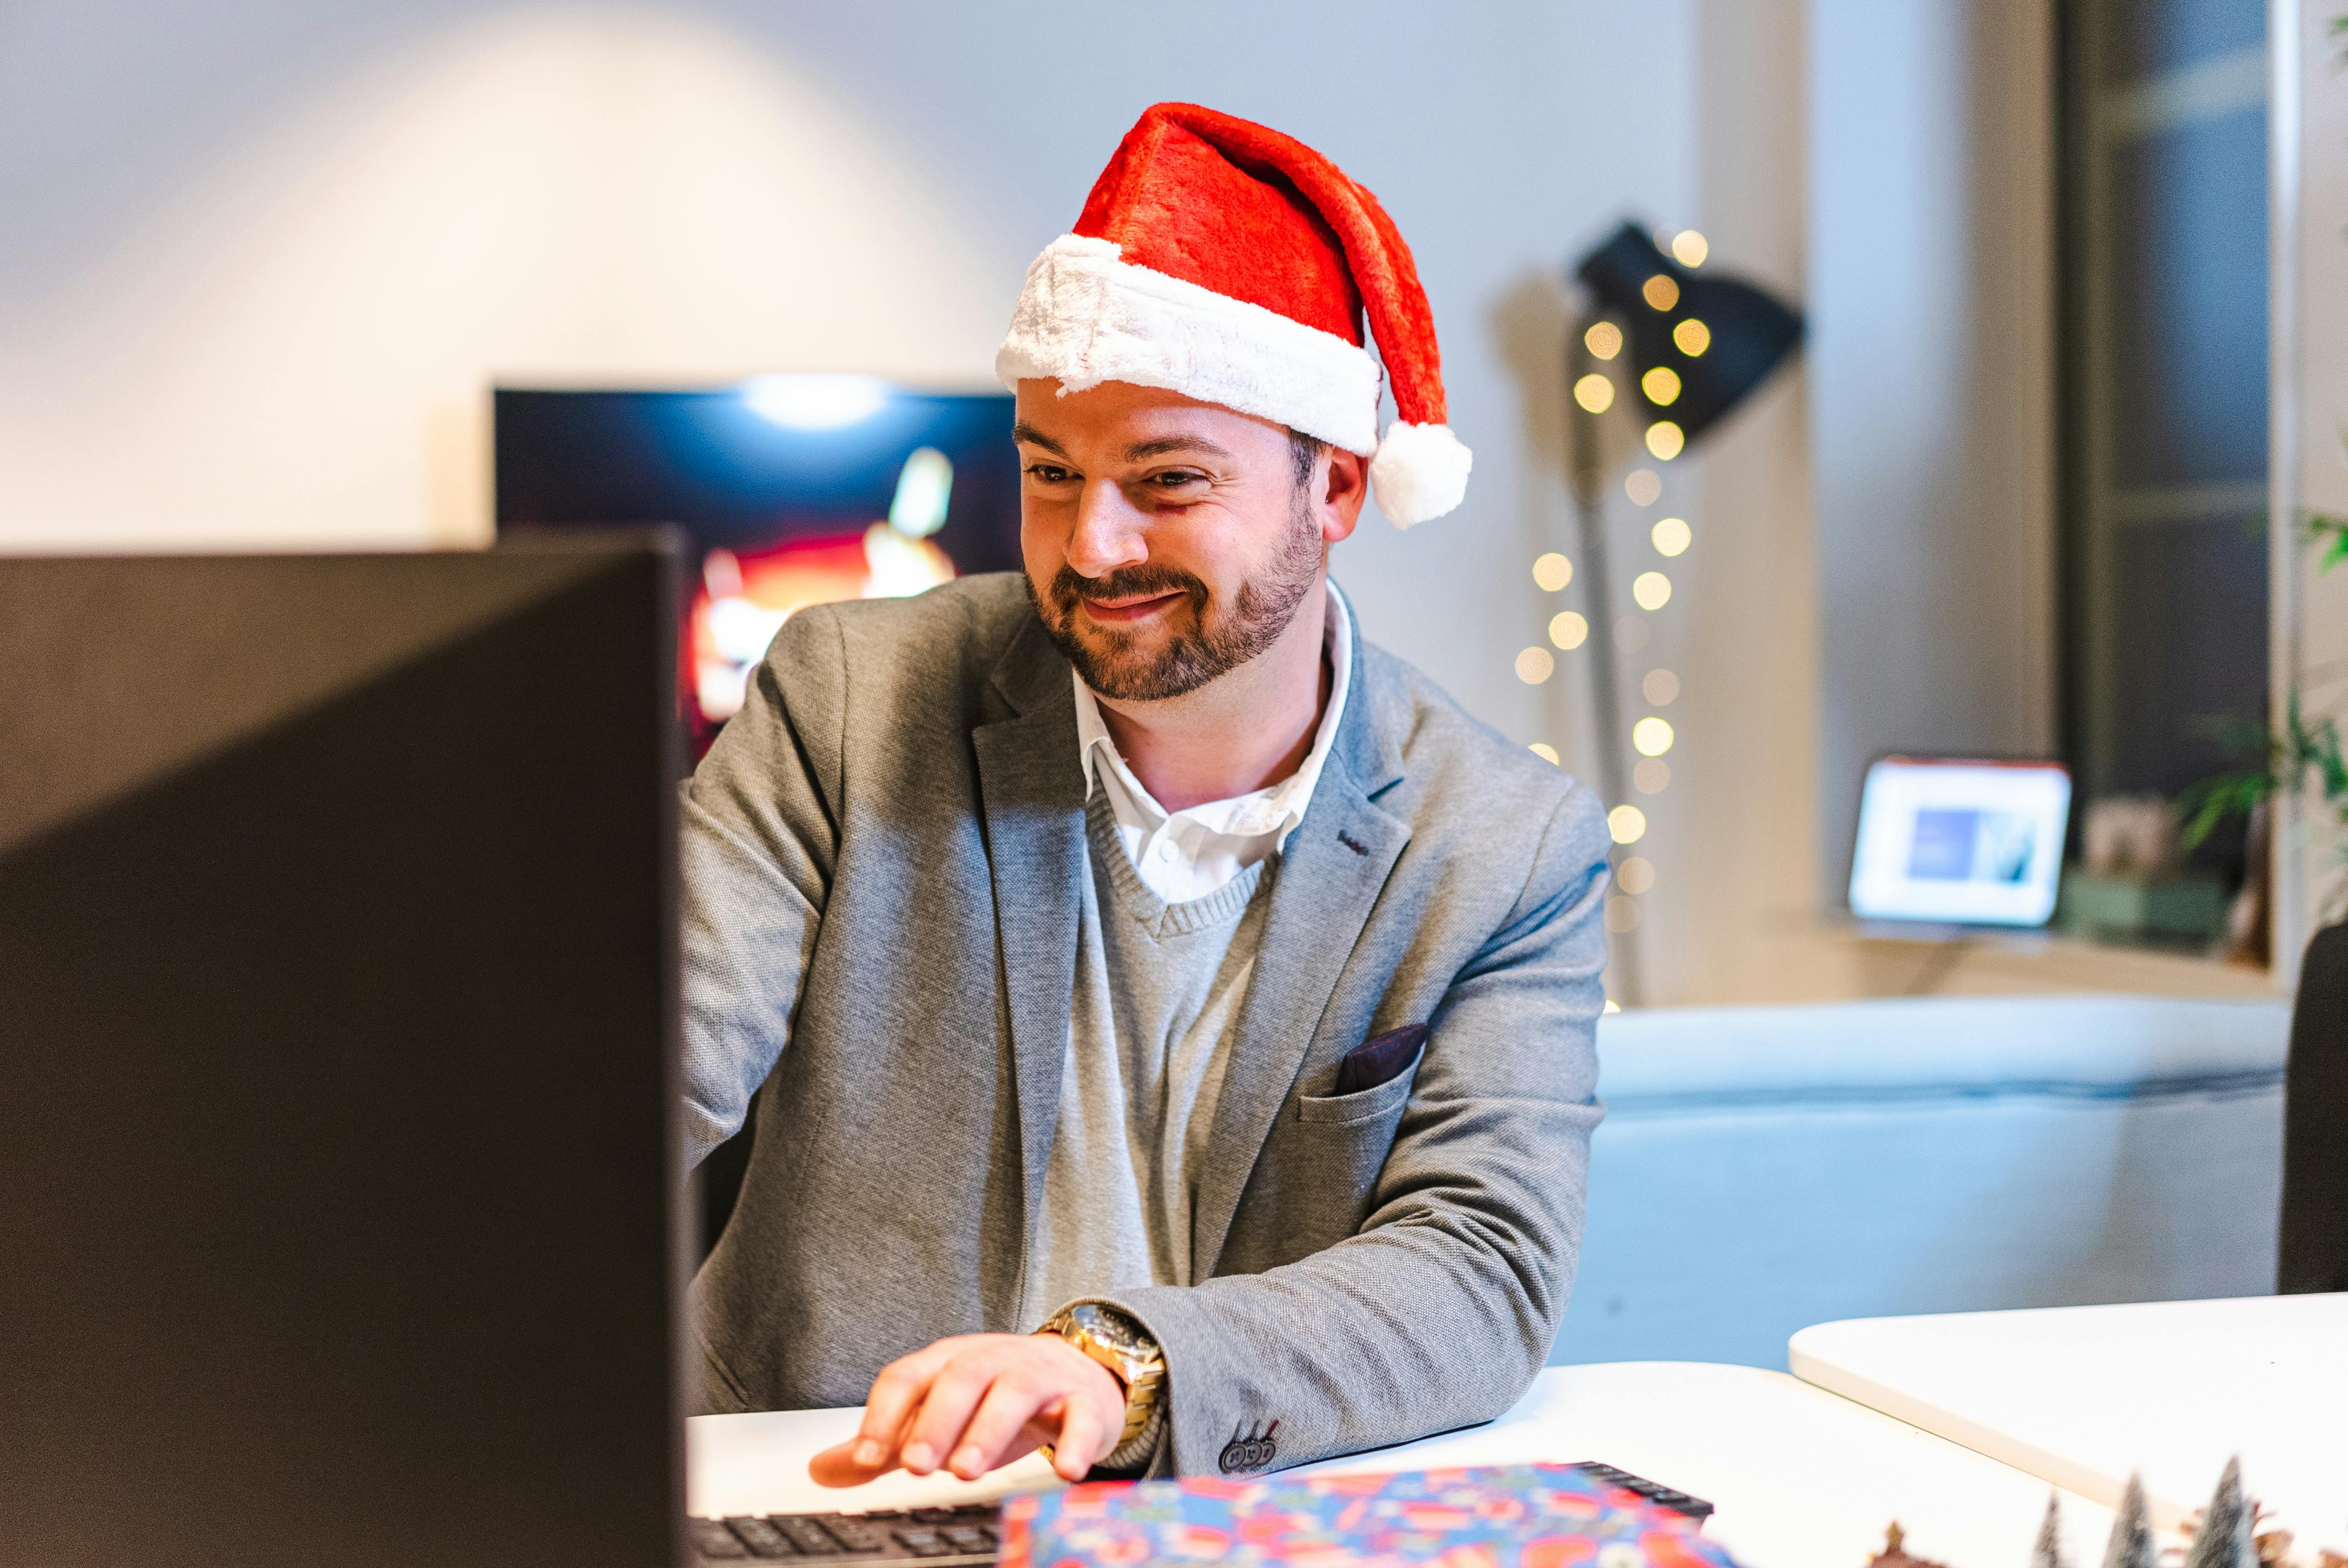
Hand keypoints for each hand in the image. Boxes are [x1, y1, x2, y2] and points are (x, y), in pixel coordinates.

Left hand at [807, 1332, 1125, 1487]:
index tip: (864, 1459)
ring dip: (989, 1430)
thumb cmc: (998, 1399)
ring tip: (967, 1472)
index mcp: (948, 1362)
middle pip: (960, 1377)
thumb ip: (887, 1443)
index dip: (884, 1415)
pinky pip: (1082, 1415)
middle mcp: (992, 1360)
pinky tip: (1065, 1470)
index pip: (907, 1376)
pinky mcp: (1083, 1399)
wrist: (1080, 1373)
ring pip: (1015, 1391)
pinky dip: (1076, 1441)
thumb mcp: (939, 1415)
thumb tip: (822, 1470)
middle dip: (935, 1421)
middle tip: (915, 1466)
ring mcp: (1040, 1375)